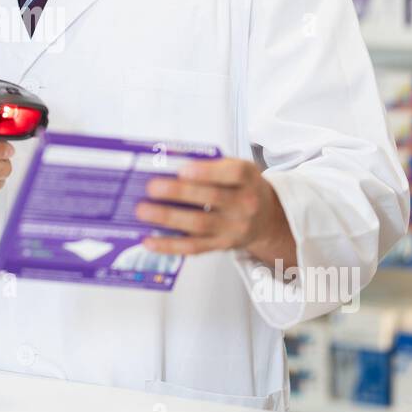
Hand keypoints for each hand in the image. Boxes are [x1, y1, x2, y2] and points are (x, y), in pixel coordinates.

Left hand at [134, 157, 295, 266]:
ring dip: (168, 218)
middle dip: (179, 193)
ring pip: (199, 224)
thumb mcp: (236, 168)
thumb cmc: (242, 186)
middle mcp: (246, 204)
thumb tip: (168, 163)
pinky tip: (149, 240)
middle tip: (151, 188)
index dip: (208, 172)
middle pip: (212, 198)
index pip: (233, 174)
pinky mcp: (222, 246)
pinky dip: (170, 245)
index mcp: (249, 178)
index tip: (183, 170)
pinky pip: (194, 247)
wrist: (267, 219)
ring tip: (143, 211)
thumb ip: (209, 165)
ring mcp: (235, 228)